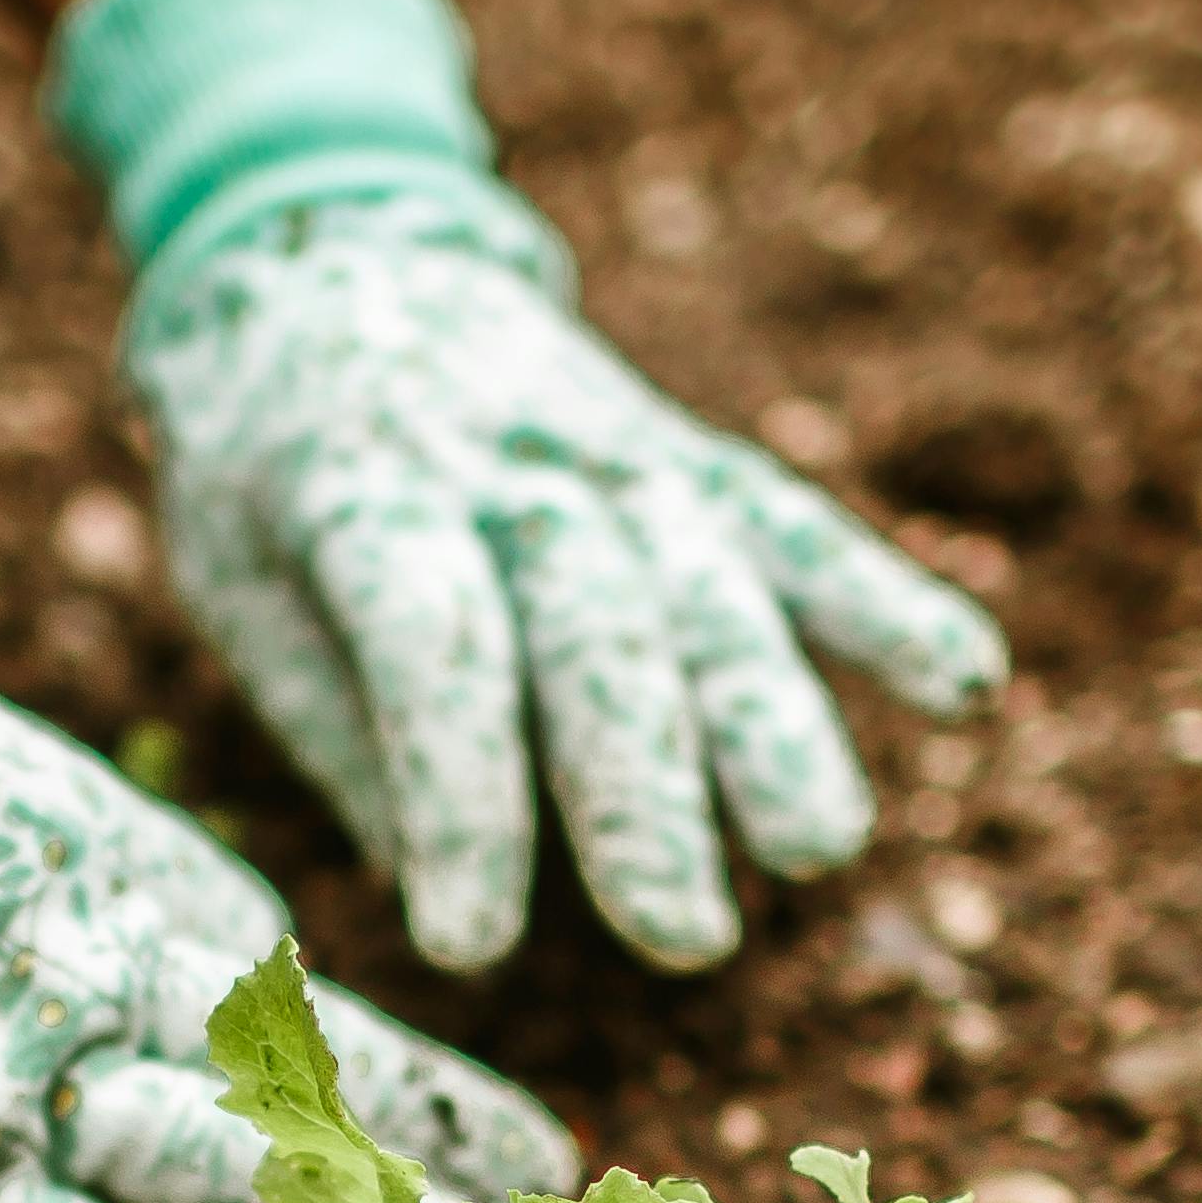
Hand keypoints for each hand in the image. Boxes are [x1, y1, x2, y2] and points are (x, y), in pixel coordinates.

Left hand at [132, 199, 1003, 970]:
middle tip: (679, 937)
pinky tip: (967, 685)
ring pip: (709, 585)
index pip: (428, 642)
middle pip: (596, 625)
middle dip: (644, 786)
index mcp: (359, 490)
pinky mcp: (689, 458)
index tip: (469, 944)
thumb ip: (338, 720)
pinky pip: (793, 529)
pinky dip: (882, 598)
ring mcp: (615, 453)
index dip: (457, 793)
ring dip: (772, 719)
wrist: (330, 258)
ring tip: (817, 850)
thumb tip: (441, 880)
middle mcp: (506, 463)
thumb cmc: (267, 470)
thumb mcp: (234, 579)